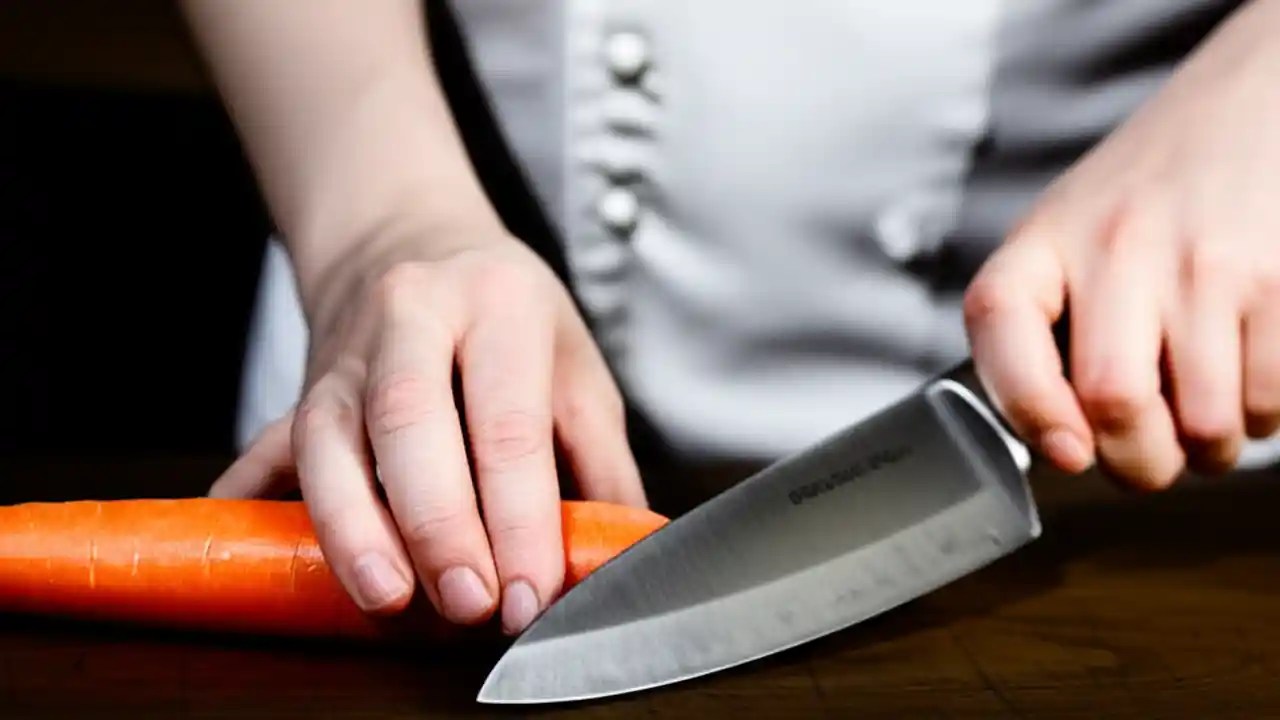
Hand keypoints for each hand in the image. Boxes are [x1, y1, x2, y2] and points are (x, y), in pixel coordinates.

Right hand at [211, 227, 646, 634]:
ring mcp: (343, 354)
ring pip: (328, 440)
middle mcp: (411, 315)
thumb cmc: (502, 313)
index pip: (508, 421)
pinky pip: (265, 449)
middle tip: (470, 603)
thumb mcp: (574, 361)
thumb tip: (625, 554)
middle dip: (438, 524)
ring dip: (353, 527)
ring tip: (388, 596)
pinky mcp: (296, 390)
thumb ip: (602, 458)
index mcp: (498, 302)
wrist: (407, 241)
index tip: (533, 592)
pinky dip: (252, 502)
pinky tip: (252, 545)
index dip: (520, 516)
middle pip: (409, 420)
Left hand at [962, 0, 1279, 489]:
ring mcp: (1204, 262)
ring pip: (1205, 420)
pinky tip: (1243, 374)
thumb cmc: (1141, 197)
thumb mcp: (1063, 237)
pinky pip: (1270, 398)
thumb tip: (1057, 444)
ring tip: (1202, 418)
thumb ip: (1041, 326)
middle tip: (1148, 459)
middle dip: (1136, 464)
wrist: (1247, 103)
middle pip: (1112, 400)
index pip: (999, 322)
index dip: (1026, 406)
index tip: (1065, 451)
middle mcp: (1117, 246)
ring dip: (1209, 448)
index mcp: (1043, 241)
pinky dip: (1261, 415)